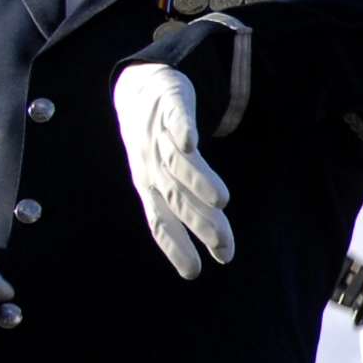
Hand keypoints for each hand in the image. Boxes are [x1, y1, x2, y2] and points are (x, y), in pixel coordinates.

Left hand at [113, 64, 233, 277]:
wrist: (139, 90)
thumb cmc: (154, 143)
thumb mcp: (162, 176)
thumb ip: (188, 205)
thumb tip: (218, 243)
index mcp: (148, 185)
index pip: (159, 221)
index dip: (175, 246)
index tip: (194, 272)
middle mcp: (151, 165)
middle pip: (175, 197)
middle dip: (199, 222)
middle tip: (223, 245)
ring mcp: (159, 136)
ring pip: (176, 164)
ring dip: (196, 182)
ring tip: (222, 201)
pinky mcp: (170, 107)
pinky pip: (175, 120)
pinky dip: (181, 130)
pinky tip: (192, 141)